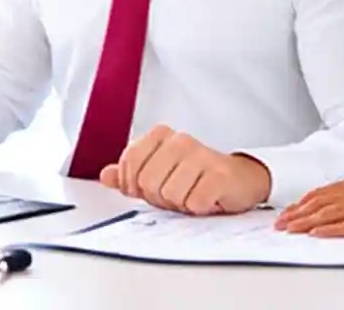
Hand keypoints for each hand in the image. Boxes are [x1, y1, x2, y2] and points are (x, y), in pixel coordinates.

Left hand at [97, 125, 271, 215]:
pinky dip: (199, 208)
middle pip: (147, 182)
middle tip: (176, 193)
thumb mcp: (157, 175)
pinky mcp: (219, 174)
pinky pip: (194, 203)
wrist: (238, 181)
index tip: (149, 188)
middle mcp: (180, 140)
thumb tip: (105, 175)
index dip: (134, 185)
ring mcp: (201, 154)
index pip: (129, 163)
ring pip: (169, 194)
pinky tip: (208, 199)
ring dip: (180, 203)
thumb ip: (130, 175)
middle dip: (159, 197)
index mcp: (161, 135)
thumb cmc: (194, 178)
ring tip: (192, 194)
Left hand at [274, 177, 343, 236]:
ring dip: (306, 222)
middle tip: (280, 224)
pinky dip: (330, 229)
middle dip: (297, 214)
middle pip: (319, 203)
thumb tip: (332, 203)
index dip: (301, 203)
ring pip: (328, 213)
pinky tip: (316, 233)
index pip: (321, 193)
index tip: (287, 212)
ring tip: (290, 229)